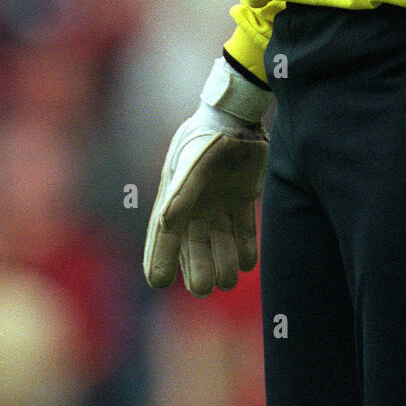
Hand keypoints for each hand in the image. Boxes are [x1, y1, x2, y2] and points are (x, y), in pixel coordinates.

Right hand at [143, 58, 269, 297]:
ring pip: (220, 241)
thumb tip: (167, 225)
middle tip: (204, 289)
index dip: (159, 257)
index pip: (163, 234)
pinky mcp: (243, 197)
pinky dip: (245, 247)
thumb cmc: (209, 138)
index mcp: (176, 196)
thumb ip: (183, 194)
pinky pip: (243, 229)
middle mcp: (196, 203)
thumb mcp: (194, 164)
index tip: (157, 282)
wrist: (239, 115)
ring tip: (229, 278)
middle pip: (194, 244)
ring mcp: (220, 201)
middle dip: (198, 269)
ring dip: (224, 261)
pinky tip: (248, 264)